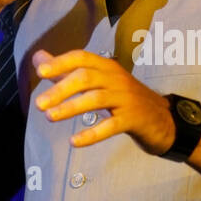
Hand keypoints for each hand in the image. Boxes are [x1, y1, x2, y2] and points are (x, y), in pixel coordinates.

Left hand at [32, 49, 176, 155]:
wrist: (163, 119)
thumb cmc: (124, 99)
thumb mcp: (99, 81)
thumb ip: (67, 71)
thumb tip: (38, 59)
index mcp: (107, 67)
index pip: (82, 58)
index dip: (61, 63)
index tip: (40, 72)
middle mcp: (116, 79)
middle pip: (86, 78)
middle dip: (60, 89)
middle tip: (39, 103)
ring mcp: (126, 99)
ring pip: (96, 99)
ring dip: (71, 108)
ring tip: (50, 117)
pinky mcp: (133, 120)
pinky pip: (111, 126)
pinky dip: (91, 134)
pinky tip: (74, 142)